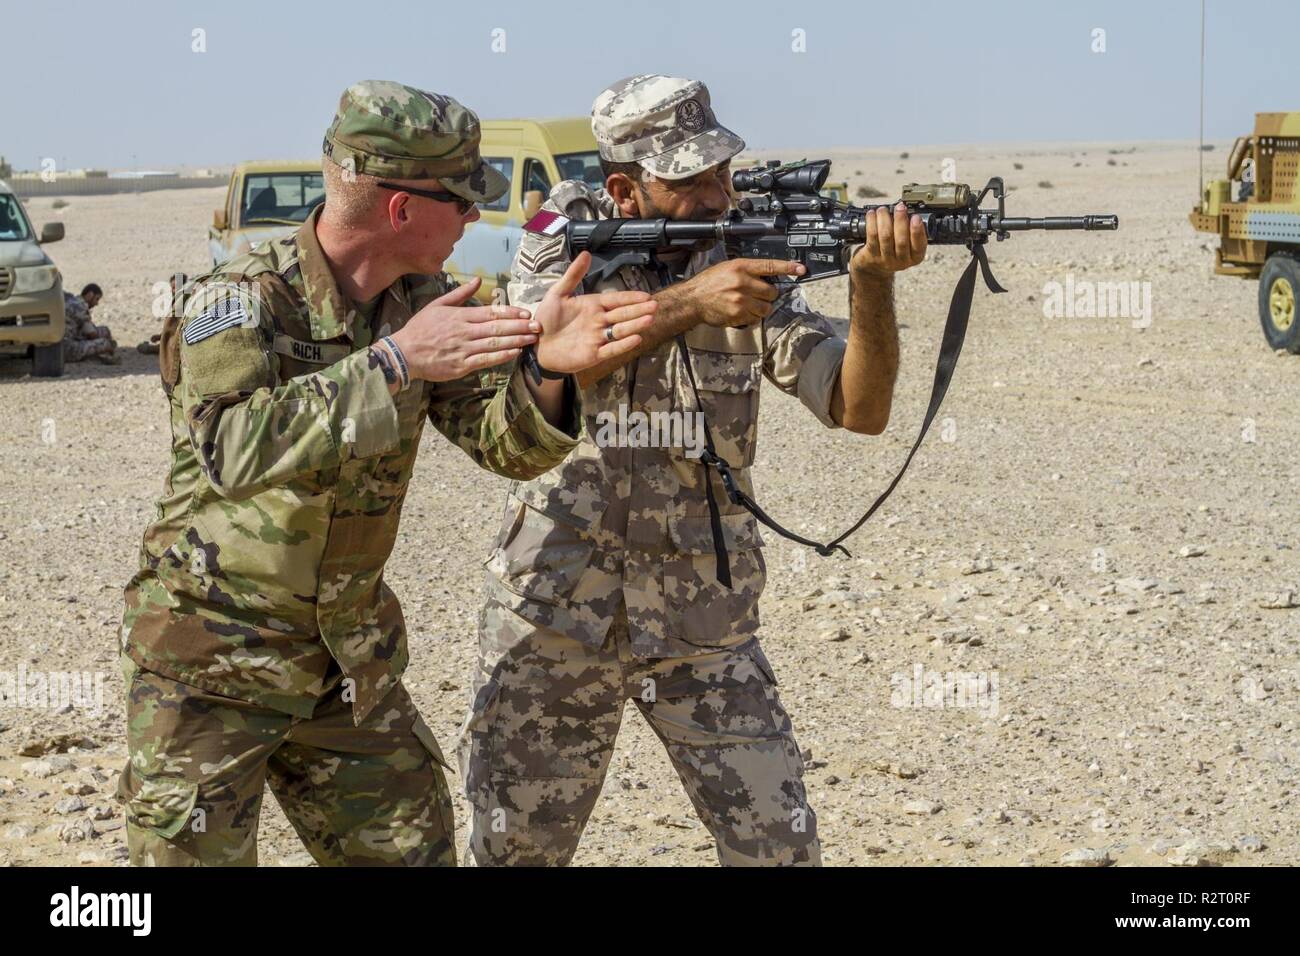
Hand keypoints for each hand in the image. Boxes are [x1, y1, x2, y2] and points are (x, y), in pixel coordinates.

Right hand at [389, 276, 538, 381]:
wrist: (404, 353)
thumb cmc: (420, 329)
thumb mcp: (437, 305)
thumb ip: (460, 294)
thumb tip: (478, 280)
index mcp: (459, 315)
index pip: (490, 312)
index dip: (510, 313)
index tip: (526, 313)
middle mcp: (464, 331)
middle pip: (497, 328)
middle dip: (520, 326)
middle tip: (537, 326)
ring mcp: (463, 349)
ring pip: (494, 344)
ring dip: (516, 341)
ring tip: (532, 339)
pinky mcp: (461, 365)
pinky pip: (485, 360)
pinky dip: (501, 356)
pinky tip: (515, 353)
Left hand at [532, 252, 657, 372]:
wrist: (536, 344)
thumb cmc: (547, 318)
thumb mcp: (558, 293)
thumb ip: (573, 275)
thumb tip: (586, 253)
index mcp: (592, 306)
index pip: (616, 300)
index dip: (630, 298)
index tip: (646, 295)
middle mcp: (599, 321)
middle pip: (622, 315)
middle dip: (638, 310)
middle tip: (654, 305)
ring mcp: (598, 338)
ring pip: (620, 330)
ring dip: (635, 325)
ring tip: (649, 319)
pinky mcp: (594, 354)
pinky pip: (611, 349)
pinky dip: (623, 344)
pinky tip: (636, 338)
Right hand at [678, 258, 805, 327]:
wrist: (693, 299)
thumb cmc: (710, 282)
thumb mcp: (729, 267)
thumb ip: (749, 270)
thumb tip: (769, 276)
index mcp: (741, 267)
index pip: (770, 266)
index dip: (788, 268)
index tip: (801, 269)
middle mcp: (742, 282)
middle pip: (772, 292)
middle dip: (768, 294)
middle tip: (758, 294)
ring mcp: (741, 300)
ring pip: (766, 307)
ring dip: (762, 307)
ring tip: (749, 304)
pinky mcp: (738, 314)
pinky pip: (756, 318)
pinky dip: (752, 316)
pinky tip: (741, 310)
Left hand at [852, 202, 926, 277]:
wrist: (873, 268)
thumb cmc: (893, 250)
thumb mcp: (907, 246)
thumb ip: (910, 231)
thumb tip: (907, 210)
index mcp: (915, 257)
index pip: (919, 246)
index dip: (917, 231)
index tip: (916, 217)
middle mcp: (901, 261)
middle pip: (901, 241)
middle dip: (901, 221)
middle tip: (900, 207)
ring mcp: (885, 259)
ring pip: (886, 236)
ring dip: (885, 219)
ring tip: (883, 209)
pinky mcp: (871, 255)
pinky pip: (872, 236)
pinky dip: (872, 222)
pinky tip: (872, 214)